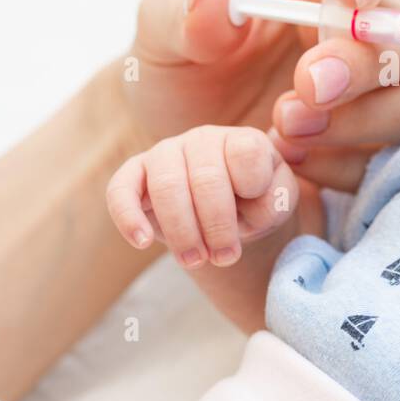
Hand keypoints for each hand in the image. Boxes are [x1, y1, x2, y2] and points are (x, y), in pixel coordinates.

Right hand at [105, 126, 298, 269]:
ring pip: (166, 186)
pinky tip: (142, 242)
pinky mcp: (135, 174)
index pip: (246, 152)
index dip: (253, 189)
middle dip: (217, 225)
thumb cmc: (256, 205)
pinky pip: (120, 189)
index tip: (257, 218)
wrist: (227, 214)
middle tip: (225, 258)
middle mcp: (204, 139)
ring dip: (182, 231)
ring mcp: (166, 153)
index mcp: (242, 140)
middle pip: (206, 178)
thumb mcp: (279, 202)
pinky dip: (128, 216)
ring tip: (196, 260)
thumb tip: (253, 200)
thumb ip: (276, 198)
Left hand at [122, 0, 399, 190]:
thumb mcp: (160, 36)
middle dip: (360, 65)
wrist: (181, 151)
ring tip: (287, 135)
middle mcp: (361, 28)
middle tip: (304, 91)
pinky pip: (399, 155)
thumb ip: (182, 10)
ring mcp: (378, 90)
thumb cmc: (179, 73)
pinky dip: (349, 166)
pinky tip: (294, 168)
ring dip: (364, 120)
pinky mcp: (377, 145)